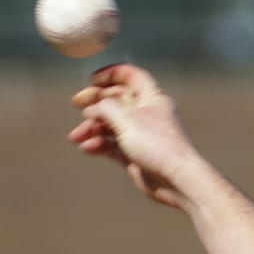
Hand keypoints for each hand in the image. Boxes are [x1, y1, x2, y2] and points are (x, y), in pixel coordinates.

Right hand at [67, 63, 202, 208]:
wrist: (177, 180)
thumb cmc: (157, 145)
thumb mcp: (126, 118)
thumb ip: (105, 107)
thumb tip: (92, 108)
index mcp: (151, 98)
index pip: (131, 76)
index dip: (111, 74)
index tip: (91, 79)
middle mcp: (146, 114)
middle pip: (117, 100)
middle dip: (95, 101)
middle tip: (77, 104)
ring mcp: (141, 135)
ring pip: (111, 124)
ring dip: (92, 128)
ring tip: (76, 137)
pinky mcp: (135, 154)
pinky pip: (112, 145)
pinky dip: (98, 145)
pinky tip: (87, 148)